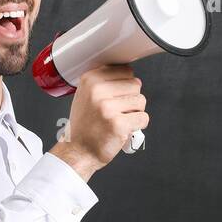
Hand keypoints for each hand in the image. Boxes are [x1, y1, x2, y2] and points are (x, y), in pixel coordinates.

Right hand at [49, 65, 148, 180]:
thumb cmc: (84, 127)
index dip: (125, 85)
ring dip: (135, 112)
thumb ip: (104, 82)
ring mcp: (107, 108)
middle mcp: (97, 91)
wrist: (78, 152)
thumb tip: (128, 73)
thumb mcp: (85, 96)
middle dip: (131, 99)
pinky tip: (124, 129)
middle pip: (135, 84)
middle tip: (118, 111)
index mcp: (90, 80)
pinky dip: (138, 125)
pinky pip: (143, 118)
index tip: (116, 96)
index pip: (125, 70)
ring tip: (120, 120)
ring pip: (141, 100)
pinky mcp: (118, 124)